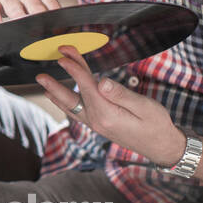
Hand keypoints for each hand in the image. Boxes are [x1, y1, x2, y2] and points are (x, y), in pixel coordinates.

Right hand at [0, 0, 61, 26]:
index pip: (51, 3)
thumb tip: (67, 31)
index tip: (60, 32)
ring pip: (13, 6)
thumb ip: (49, 11)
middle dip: (39, 18)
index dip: (56, 17)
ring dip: (18, 17)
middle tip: (44, 32)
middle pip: (34, 4)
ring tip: (23, 30)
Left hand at [36, 46, 186, 166]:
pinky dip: (64, 102)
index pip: (86, 86)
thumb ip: (121, 94)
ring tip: (42, 82)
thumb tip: (101, 82)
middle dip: (56, 82)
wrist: (161, 147)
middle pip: (72, 97)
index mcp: (107, 114)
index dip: (74, 68)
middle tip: (41, 72)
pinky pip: (76, 111)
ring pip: (71, 105)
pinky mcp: (98, 125)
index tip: (63, 55)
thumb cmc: (156, 124)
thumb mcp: (145, 107)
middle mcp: (96, 121)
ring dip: (56, 91)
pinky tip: (56, 97)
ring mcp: (95, 124)